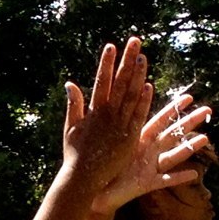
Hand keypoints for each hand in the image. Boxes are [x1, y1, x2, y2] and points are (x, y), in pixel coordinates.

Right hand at [61, 37, 152, 195]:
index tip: (110, 46)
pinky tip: (148, 85)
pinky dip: (143, 101)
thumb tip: (70, 84)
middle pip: (119, 82)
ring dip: (137, 75)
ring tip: (142, 56)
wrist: (83, 178)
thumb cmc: (75, 155)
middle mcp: (107, 114)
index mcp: (93, 111)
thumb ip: (73, 105)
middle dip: (126, 60)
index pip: (101, 81)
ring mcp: (119, 125)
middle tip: (134, 41)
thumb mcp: (70, 128)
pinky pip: (138, 115)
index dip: (106, 63)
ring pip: (131, 95)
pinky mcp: (129, 137)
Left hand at [94, 91, 212, 212]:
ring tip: (205, 138)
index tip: (188, 97)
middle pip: (172, 134)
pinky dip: (179, 177)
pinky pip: (166, 180)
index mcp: (137, 140)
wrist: (94, 192)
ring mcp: (150, 168)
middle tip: (207, 110)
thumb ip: (106, 122)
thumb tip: (88, 98)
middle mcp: (147, 152)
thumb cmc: (97, 166)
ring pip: (173, 155)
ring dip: (189, 147)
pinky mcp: (147, 184)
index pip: (158, 121)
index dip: (172, 109)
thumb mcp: (103, 142)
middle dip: (189, 122)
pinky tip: (194, 174)